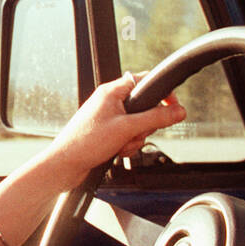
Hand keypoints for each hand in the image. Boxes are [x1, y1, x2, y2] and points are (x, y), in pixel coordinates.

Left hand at [49, 71, 185, 189]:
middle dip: (144, 125)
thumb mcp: (127, 128)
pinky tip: (116, 151)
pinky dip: (127, 145)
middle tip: (134, 132)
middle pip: (144, 107)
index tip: (172, 105)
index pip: (144, 80)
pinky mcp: (107, 132)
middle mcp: (109, 102)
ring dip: (135, 138)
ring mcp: (108, 118)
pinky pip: (128, 135)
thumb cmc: (85, 142)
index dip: (161, 93)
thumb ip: (155, 118)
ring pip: (138, 124)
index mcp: (111, 92)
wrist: (66, 165)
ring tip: (121, 144)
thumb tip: (178, 111)